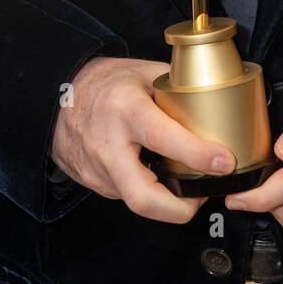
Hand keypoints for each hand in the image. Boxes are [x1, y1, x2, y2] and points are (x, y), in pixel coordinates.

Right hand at [52, 55, 236, 223]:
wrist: (58, 93)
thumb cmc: (105, 81)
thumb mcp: (144, 73)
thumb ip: (177, 91)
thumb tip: (214, 109)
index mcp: (126, 109)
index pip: (163, 138)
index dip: (197, 155)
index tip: (224, 161)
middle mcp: (108, 144)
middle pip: (143, 197)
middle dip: (180, 209)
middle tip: (203, 197)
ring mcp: (96, 169)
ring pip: (136, 202)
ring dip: (167, 201)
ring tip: (186, 185)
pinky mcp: (93, 182)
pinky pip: (126, 194)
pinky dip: (148, 191)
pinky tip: (158, 177)